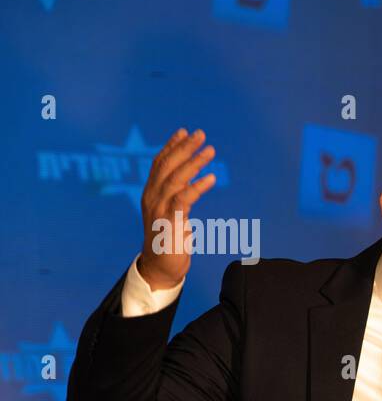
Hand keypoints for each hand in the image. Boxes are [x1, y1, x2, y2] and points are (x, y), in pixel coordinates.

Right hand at [138, 128, 217, 289]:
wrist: (161, 268)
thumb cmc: (169, 241)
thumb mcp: (172, 214)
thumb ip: (177, 197)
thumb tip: (189, 182)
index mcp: (151, 193)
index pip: (159, 163)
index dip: (171, 146)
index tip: (184, 131)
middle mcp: (151, 197)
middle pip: (167, 166)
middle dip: (184, 148)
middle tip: (201, 134)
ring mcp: (159, 209)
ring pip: (175, 179)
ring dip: (194, 163)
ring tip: (210, 151)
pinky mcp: (169, 222)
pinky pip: (183, 199)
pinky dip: (197, 187)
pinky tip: (211, 178)